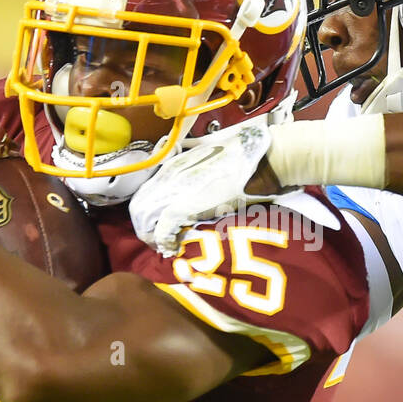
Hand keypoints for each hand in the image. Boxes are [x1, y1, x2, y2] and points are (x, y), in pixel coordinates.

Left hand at [130, 119, 275, 255]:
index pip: (144, 193)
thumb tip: (187, 167)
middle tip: (157, 242)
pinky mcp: (185, 207)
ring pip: (145, 219)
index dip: (146, 213)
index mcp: (173, 164)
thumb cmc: (244, 157)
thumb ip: (191, 158)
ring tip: (165, 247)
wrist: (263, 160)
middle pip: (138, 207)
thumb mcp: (210, 153)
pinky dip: (165, 242)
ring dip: (153, 237)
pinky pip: (163, 230)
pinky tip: (172, 248)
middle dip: (145, 228)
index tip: (156, 225)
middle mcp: (168, 176)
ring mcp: (174, 191)